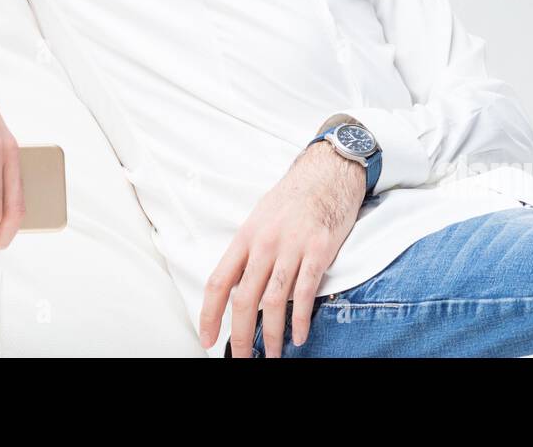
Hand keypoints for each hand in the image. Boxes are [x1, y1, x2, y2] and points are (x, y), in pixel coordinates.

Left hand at [199, 141, 366, 356]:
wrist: (326, 173)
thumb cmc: (292, 199)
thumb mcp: (260, 220)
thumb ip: (250, 253)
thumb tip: (238, 290)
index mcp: (245, 237)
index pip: (218, 282)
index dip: (208, 314)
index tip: (207, 338)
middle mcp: (264, 243)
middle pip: (244, 299)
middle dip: (239, 335)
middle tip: (241, 358)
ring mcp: (292, 246)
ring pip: (274, 301)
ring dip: (270, 335)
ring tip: (271, 355)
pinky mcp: (318, 249)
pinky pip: (305, 291)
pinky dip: (299, 319)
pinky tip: (297, 336)